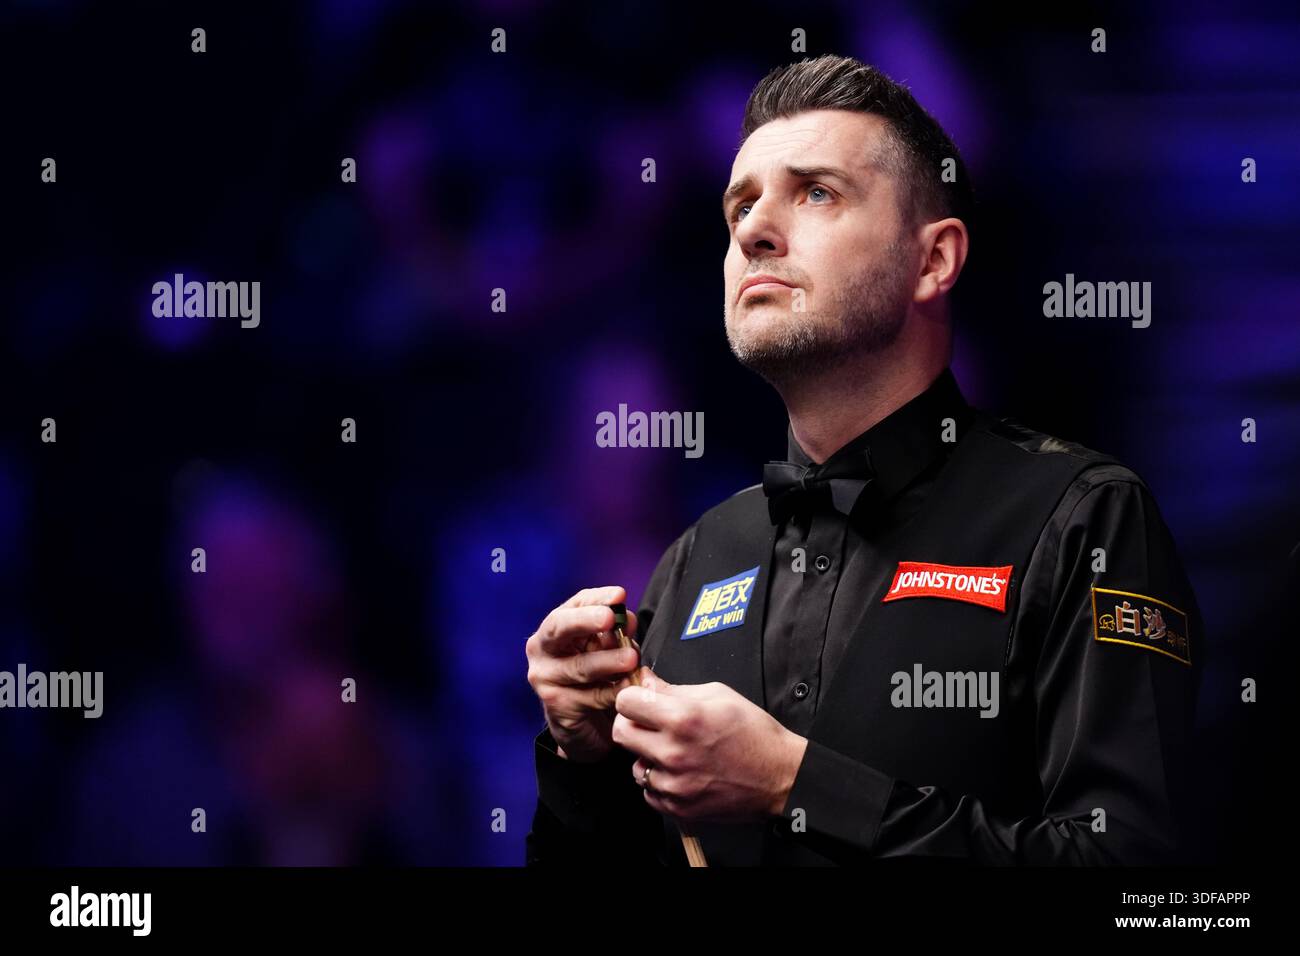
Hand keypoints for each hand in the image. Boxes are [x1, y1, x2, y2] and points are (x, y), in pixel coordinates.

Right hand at [525, 586, 645, 763]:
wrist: (586, 726)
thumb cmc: (598, 677)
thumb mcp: (607, 649)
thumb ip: (616, 633)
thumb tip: (628, 619)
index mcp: (555, 628)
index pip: (574, 605)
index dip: (597, 598)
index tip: (620, 595)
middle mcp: (542, 649)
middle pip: (560, 627)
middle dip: (586, 620)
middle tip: (610, 618)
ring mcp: (545, 678)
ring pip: (580, 666)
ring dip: (609, 661)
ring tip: (631, 658)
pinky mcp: (557, 706)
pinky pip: (591, 696)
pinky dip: (615, 691)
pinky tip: (631, 688)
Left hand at [612, 669, 808, 823]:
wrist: (780, 776)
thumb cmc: (754, 733)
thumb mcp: (718, 695)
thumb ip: (674, 689)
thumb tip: (646, 681)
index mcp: (683, 718)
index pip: (626, 703)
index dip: (633, 698)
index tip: (642, 701)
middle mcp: (673, 752)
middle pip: (621, 733)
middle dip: (633, 724)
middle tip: (651, 724)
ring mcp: (674, 784)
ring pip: (634, 765)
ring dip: (647, 756)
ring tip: (674, 752)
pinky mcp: (678, 807)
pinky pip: (649, 791)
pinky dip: (659, 782)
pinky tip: (681, 772)